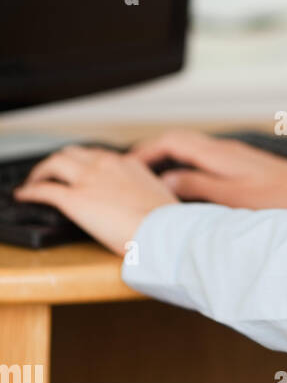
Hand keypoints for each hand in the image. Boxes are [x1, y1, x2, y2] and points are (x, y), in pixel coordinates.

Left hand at [12, 145, 178, 255]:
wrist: (162, 230)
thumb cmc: (165, 220)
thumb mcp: (158, 193)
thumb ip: (143, 188)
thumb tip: (141, 196)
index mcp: (126, 163)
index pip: (96, 154)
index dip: (82, 161)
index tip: (77, 169)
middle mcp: (105, 165)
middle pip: (72, 152)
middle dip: (58, 161)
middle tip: (51, 172)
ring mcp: (88, 180)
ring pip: (55, 163)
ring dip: (41, 171)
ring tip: (34, 181)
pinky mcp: (75, 200)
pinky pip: (44, 190)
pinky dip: (30, 191)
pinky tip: (24, 195)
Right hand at [126, 130, 286, 210]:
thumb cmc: (279, 199)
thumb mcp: (231, 199)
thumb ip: (197, 187)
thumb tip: (165, 181)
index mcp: (218, 153)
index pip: (171, 140)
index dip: (145, 152)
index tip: (123, 167)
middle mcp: (224, 149)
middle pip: (179, 141)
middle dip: (152, 154)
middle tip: (129, 173)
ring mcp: (234, 156)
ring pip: (192, 150)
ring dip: (169, 161)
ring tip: (149, 182)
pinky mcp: (243, 166)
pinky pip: (204, 160)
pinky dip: (186, 167)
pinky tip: (185, 188)